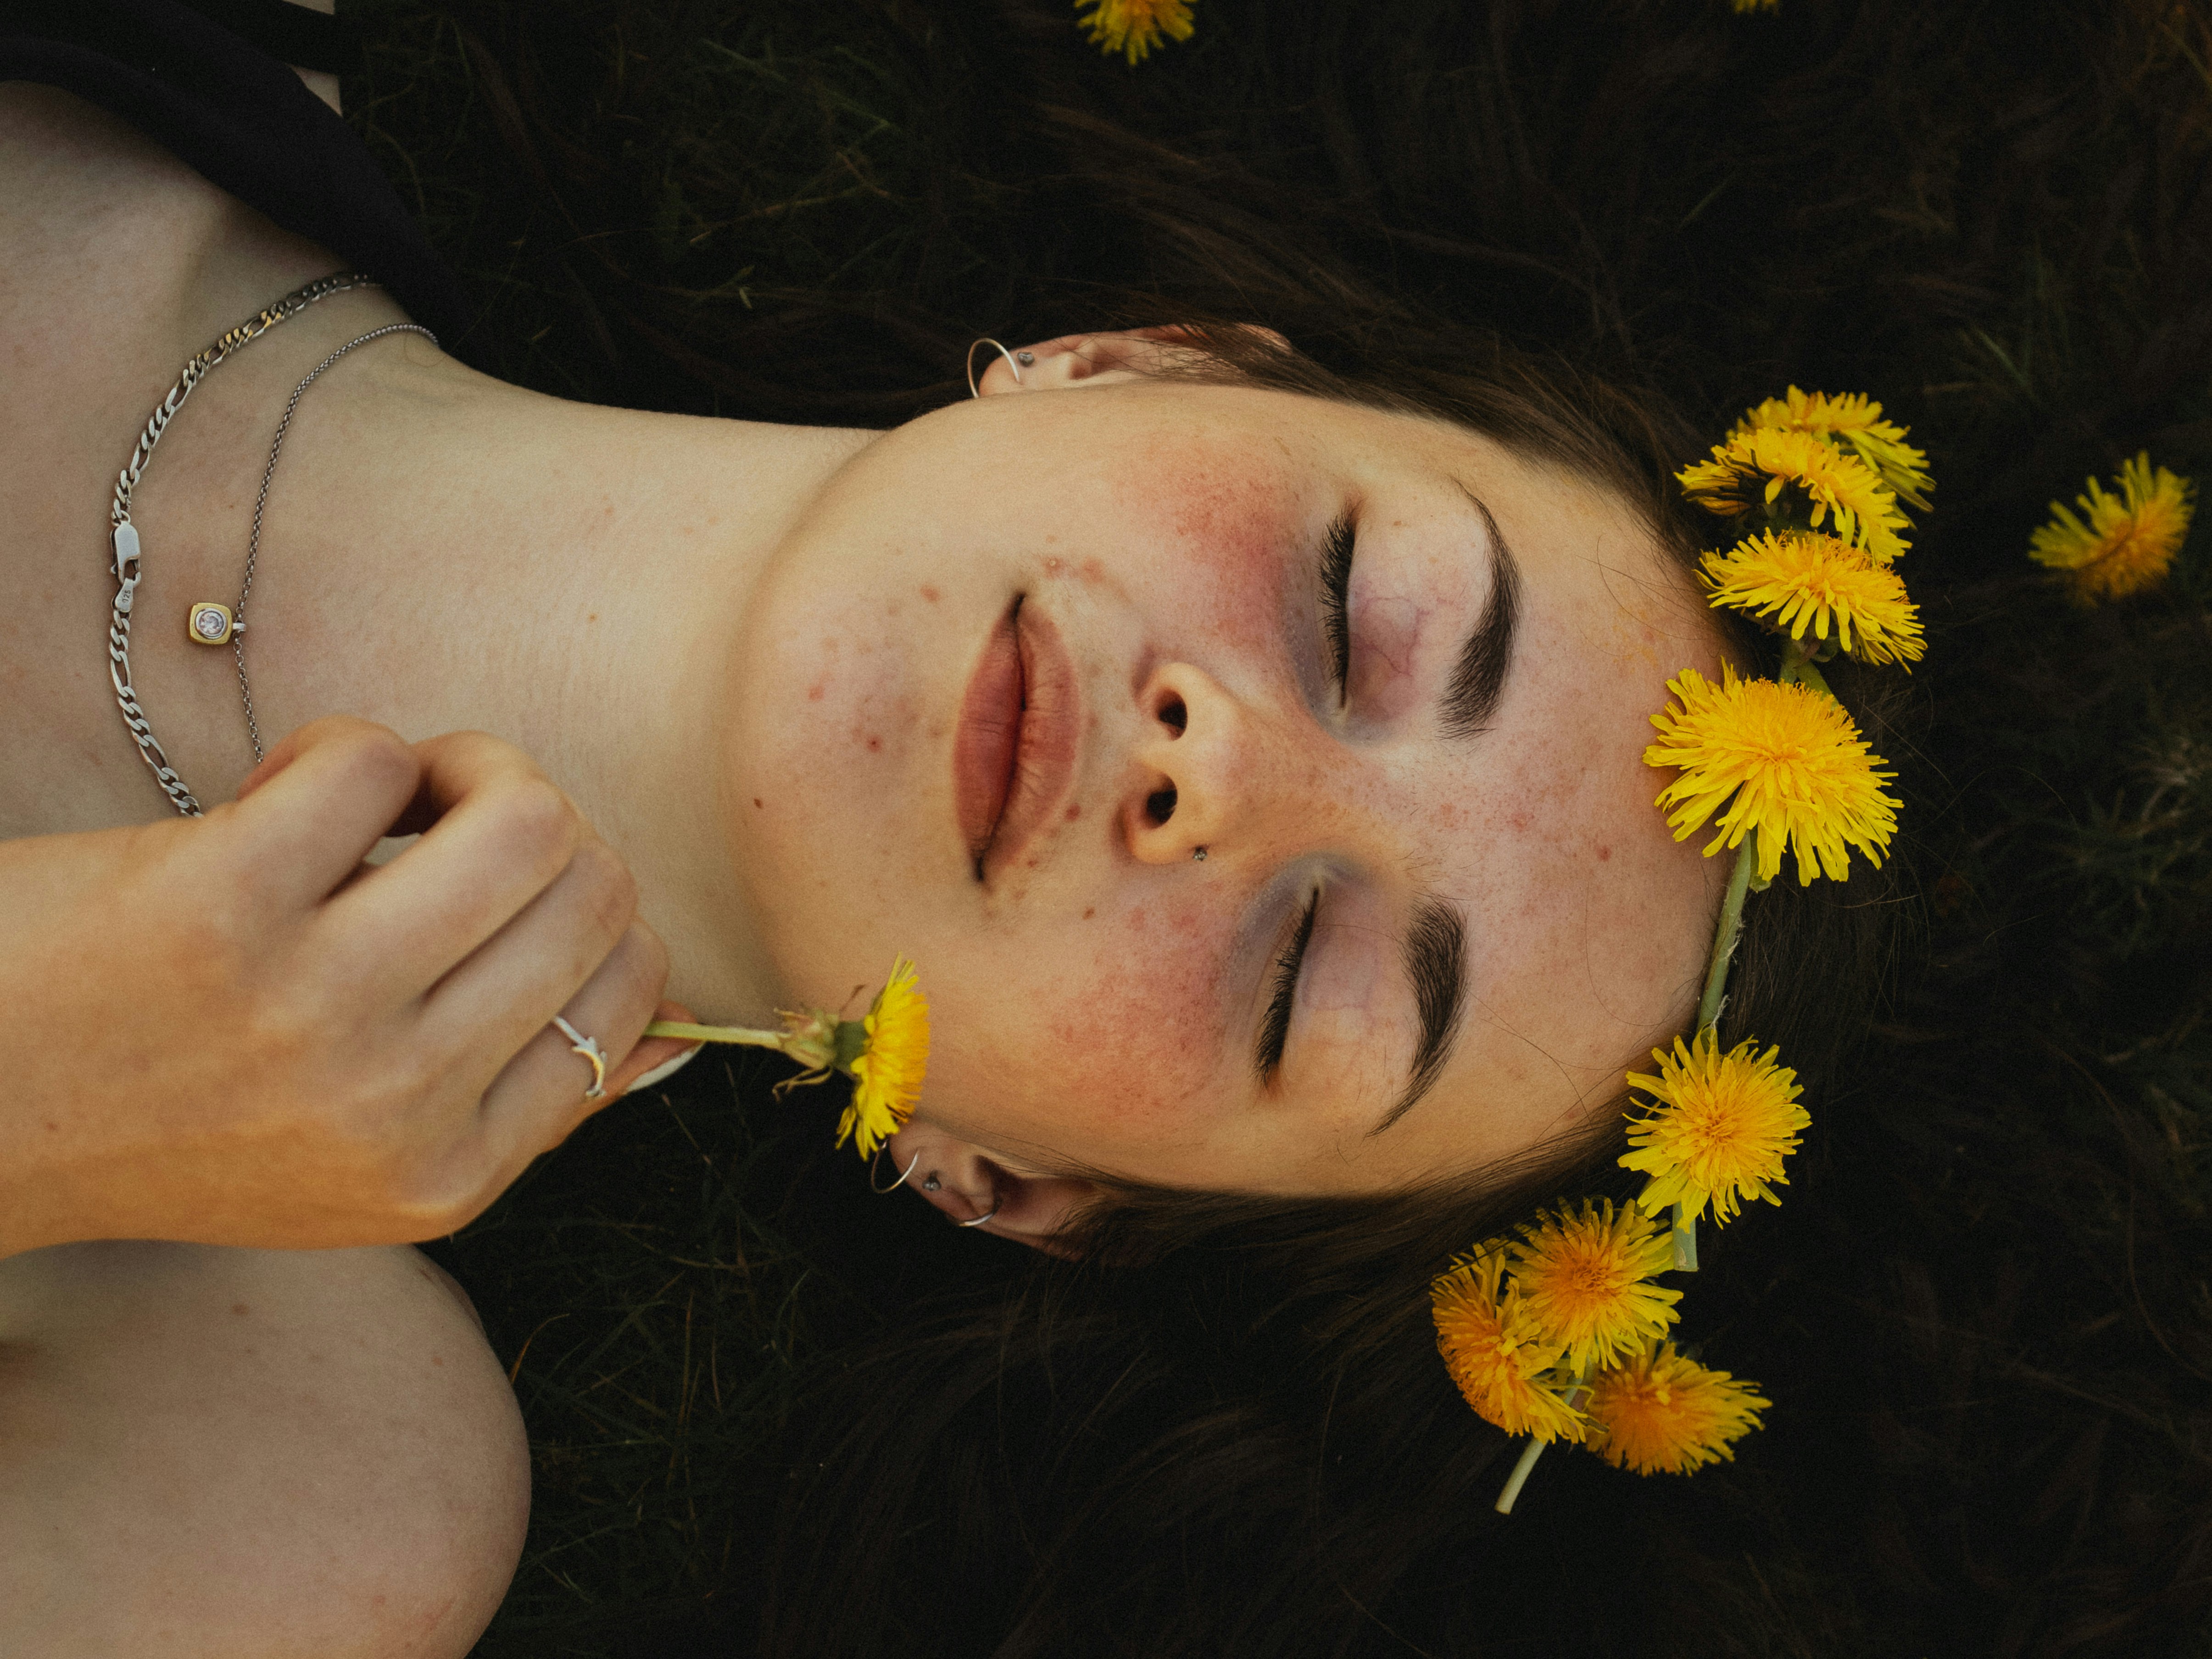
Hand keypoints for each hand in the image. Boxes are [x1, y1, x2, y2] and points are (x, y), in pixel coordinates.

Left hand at [0, 717, 693, 1255]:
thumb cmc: (159, 1120)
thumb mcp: (356, 1167)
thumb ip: (510, 1102)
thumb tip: (678, 1027)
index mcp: (444, 1176)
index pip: (628, 996)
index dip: (592, 908)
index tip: (512, 890)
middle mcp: (397, 1102)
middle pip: (596, 890)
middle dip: (541, 825)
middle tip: (451, 822)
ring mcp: (317, 1005)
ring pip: (524, 816)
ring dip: (470, 768)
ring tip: (400, 790)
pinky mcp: (226, 901)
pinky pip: (376, 760)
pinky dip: (347, 750)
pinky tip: (287, 788)